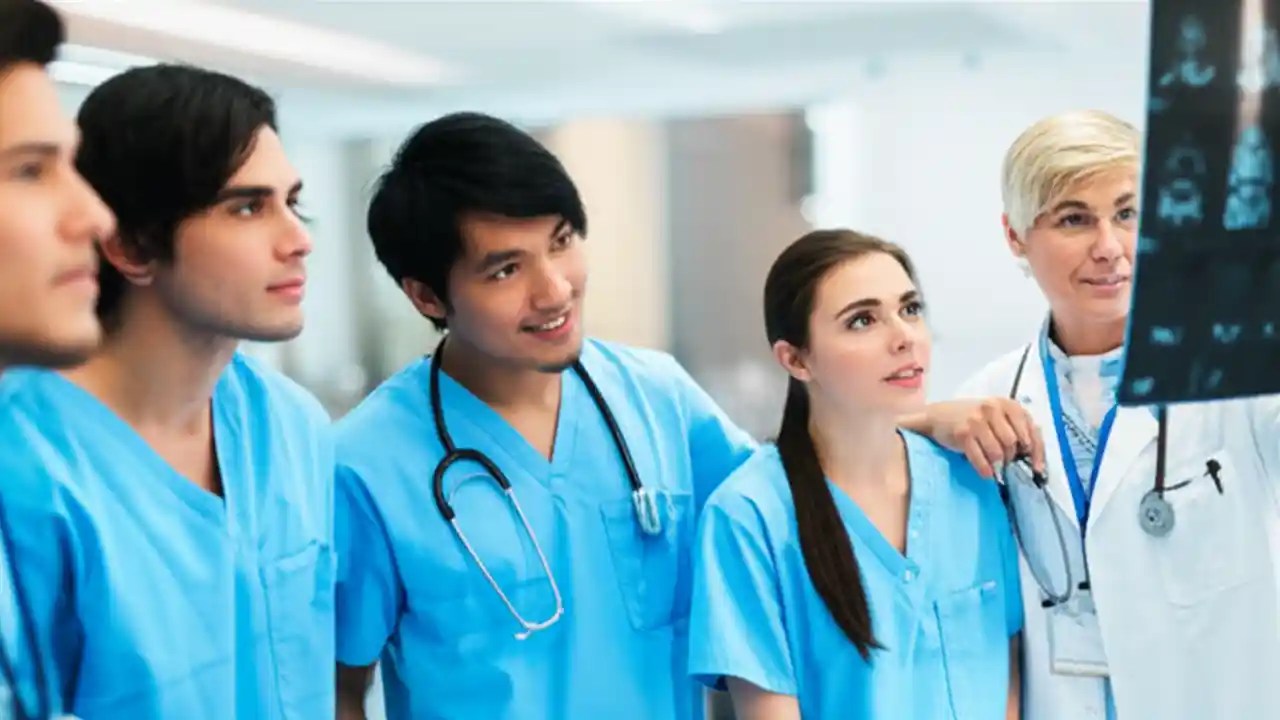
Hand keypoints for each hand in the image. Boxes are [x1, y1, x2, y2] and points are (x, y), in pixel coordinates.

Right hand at [921, 398, 1044, 478]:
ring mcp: (976, 420)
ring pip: (998, 452)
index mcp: (1007, 404)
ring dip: (997, 464)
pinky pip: (981, 459)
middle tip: (1004, 460)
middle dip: (1011, 457)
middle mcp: (993, 408)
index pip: (1030, 430)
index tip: (1037, 469)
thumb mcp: (999, 417)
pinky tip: (986, 472)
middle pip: (1013, 443)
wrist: (939, 416)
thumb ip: (1018, 429)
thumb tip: (1035, 456)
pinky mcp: (963, 433)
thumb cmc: (974, 419)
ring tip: (993, 463)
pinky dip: (985, 470)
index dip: (1037, 452)